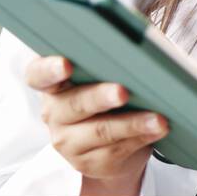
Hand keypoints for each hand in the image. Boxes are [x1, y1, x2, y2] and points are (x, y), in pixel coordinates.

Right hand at [26, 55, 168, 195]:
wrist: (112, 141)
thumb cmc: (110, 92)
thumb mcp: (107, 74)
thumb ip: (112, 56)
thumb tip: (142, 34)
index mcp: (54, 84)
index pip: (38, 75)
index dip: (49, 70)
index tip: (65, 64)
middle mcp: (54, 113)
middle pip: (75, 104)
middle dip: (100, 97)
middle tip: (122, 92)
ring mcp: (68, 141)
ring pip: (100, 131)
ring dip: (132, 123)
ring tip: (157, 118)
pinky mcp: (88, 162)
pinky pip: (116, 149)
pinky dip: (141, 137)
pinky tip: (158, 129)